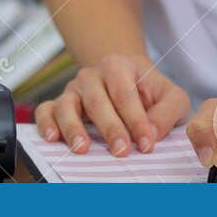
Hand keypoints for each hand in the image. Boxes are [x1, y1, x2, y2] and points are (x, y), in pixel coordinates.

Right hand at [34, 53, 190, 156]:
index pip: (125, 93)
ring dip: (73, 127)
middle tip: (121, 151)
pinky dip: (46, 123)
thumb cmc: (150, 93)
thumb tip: (153, 132)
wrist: (127, 81)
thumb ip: (168, 112)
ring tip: (82, 148)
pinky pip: (45, 110)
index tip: (147, 144)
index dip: (136, 119)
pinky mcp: (58, 105)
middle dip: (110, 127)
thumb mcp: (171, 97)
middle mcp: (91, 75)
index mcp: (118, 66)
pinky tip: (53, 139)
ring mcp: (72, 90)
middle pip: (97, 100)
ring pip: (67, 105)